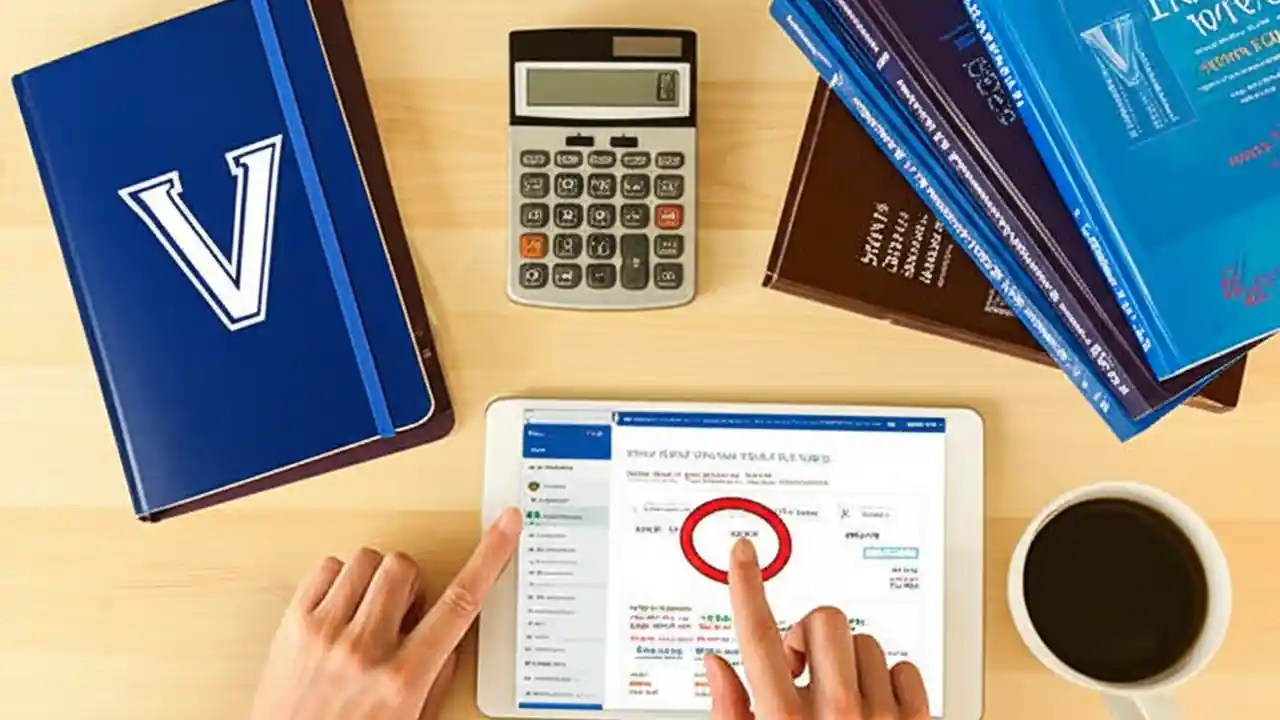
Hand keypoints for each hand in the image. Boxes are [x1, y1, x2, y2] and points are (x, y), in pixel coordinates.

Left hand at [248, 508, 521, 719]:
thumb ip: (438, 675)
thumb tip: (451, 632)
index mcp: (404, 678)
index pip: (460, 604)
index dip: (490, 557)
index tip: (506, 527)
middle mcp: (365, 650)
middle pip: (405, 568)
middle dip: (411, 583)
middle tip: (403, 613)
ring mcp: (325, 633)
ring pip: (367, 561)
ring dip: (377, 580)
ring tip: (368, 613)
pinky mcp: (293, 625)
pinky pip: (327, 568)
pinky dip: (340, 579)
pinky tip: (342, 608)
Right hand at [704, 539, 929, 719]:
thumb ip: (730, 711)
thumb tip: (716, 666)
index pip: (758, 635)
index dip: (746, 585)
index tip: (744, 555)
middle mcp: (836, 716)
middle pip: (822, 621)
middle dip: (807, 632)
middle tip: (800, 662)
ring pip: (866, 642)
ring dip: (847, 659)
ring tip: (837, 695)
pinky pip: (906, 669)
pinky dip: (889, 680)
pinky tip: (872, 704)